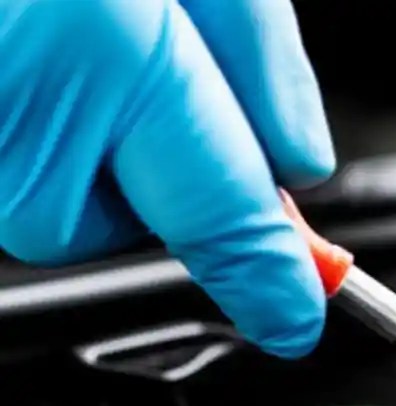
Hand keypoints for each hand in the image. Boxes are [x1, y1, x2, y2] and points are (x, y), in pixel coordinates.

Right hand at [0, 0, 334, 357]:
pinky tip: (38, 46)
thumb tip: (295, 163)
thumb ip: (256, 60)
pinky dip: (42, 122)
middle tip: (151, 53)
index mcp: (102, 51)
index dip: (270, 275)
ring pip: (64, 198)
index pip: (219, 216)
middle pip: (136, 218)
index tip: (297, 313)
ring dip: (100, 138)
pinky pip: (11, 165)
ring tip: (80, 31)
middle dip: (170, 164)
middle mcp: (14, 119)